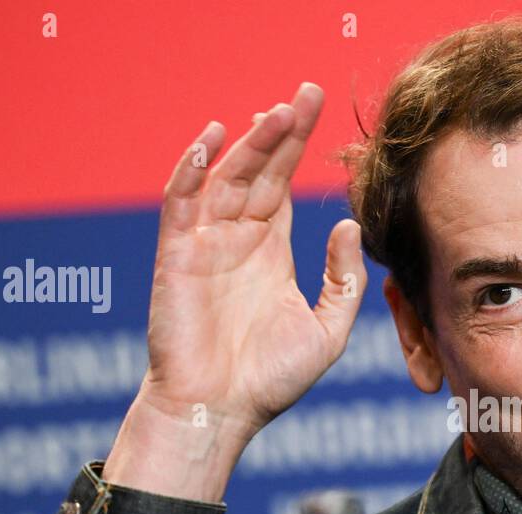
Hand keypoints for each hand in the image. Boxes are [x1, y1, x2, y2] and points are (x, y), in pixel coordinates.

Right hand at [104, 82, 366, 500]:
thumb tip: (345, 223)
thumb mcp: (328, 329)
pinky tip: (212, 139)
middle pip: (259, 170)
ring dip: (248, 144)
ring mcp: (204, 244)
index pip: (283, 185)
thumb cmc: (270, 380)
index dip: (299, 147)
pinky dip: (191, 169)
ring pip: (225, 178)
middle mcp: (236, 240)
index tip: (322, 111)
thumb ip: (343, 280)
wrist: (221, 413)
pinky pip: (180, 203)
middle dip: (281, 131)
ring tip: (277, 113)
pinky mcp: (175, 256)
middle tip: (306, 93)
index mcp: (269, 252)